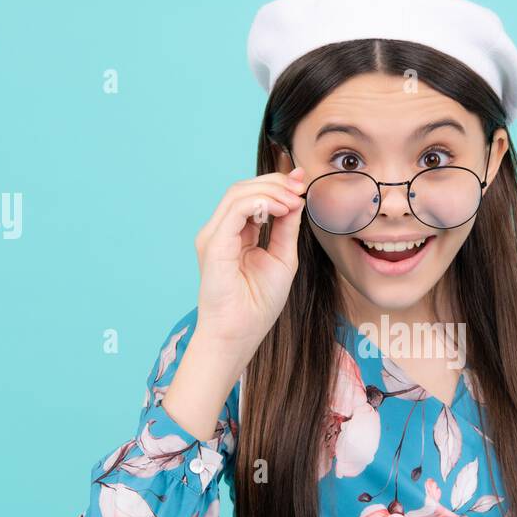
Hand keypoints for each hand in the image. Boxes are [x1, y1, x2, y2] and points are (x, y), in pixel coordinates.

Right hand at [192, 167, 306, 357]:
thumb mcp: (282, 258)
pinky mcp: (214, 244)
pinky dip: (261, 203)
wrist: (239, 334)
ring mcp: (214, 236)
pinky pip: (236, 209)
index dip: (277, 185)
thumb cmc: (257, 305)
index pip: (251, 197)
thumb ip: (286, 228)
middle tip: (301, 185)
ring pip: (238, 193)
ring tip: (294, 200)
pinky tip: (281, 209)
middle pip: (243, 189)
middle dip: (275, 182)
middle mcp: (220, 232)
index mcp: (234, 235)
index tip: (302, 183)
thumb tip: (296, 199)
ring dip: (271, 190)